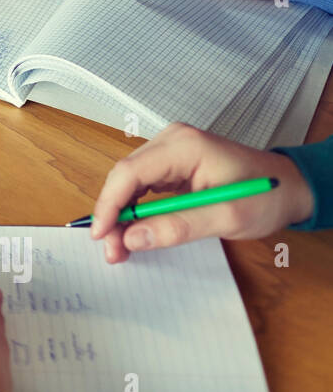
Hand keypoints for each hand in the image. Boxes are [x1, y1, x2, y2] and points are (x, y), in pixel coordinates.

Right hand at [92, 123, 314, 262]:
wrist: (290, 186)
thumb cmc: (265, 197)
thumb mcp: (226, 217)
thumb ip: (178, 227)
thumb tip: (132, 238)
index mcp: (184, 146)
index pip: (129, 173)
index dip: (109, 205)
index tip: (101, 236)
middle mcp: (172, 140)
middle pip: (124, 176)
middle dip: (113, 214)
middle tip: (111, 251)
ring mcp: (170, 148)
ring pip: (129, 181)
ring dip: (121, 213)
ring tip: (119, 245)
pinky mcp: (172, 161)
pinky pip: (142, 184)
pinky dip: (134, 208)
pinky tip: (133, 228)